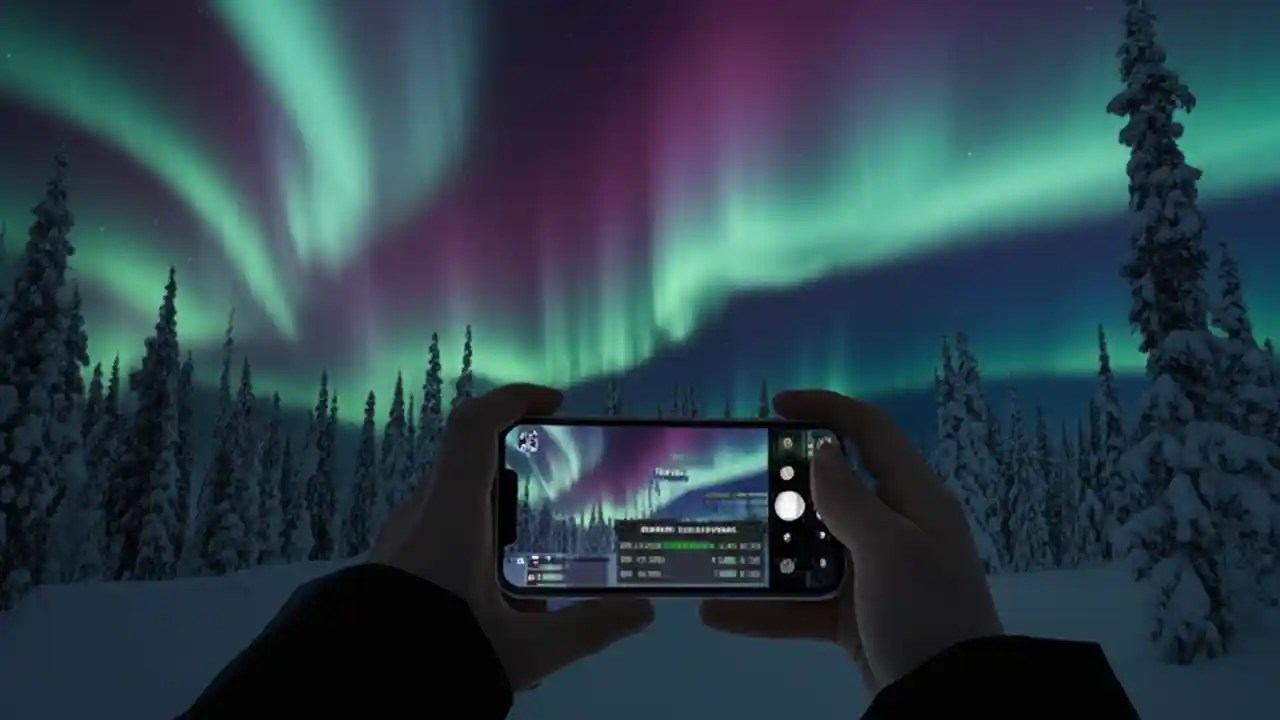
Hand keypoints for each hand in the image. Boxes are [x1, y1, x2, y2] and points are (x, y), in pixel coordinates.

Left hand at [369, 383, 654, 690]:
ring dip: (497, 525)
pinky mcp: (392, 566)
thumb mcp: (524, 649)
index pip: (474, 426)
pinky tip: (501, 602)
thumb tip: (640, 611)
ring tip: (535, 568)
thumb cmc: (439, 651)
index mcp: (451, 514)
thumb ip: (586, 628)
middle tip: (558, 502)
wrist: (358, 689)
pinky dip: (475, 552)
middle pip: (472, 467)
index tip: (554, 404)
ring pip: (456, 507)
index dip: (514, 400)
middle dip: (519, 479)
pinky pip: (439, 538)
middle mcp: (421, 514)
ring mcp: (401, 539)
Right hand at [700, 390, 1001, 692]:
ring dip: (767, 550)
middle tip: (737, 486)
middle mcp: (896, 530)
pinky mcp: (857, 617)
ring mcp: (875, 575)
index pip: (870, 432)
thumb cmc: (927, 613)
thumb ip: (849, 499)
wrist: (954, 702)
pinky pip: (802, 604)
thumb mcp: (888, 549)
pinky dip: (764, 609)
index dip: (825, 408)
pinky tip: (719, 611)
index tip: (775, 406)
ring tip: (723, 546)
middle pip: (832, 490)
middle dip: (783, 486)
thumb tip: (822, 450)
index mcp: (914, 499)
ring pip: (810, 548)